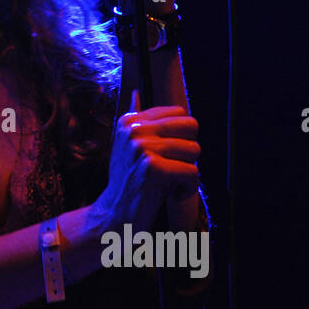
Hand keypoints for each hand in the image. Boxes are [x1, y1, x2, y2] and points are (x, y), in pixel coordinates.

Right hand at [84, 88, 199, 238]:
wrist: (113, 216)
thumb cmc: (128, 182)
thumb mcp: (127, 146)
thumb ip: (138, 122)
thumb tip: (136, 93)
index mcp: (130, 120)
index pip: (180, 114)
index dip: (181, 138)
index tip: (165, 157)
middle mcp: (134, 129)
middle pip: (191, 127)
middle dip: (188, 151)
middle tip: (171, 169)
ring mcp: (142, 147)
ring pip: (194, 151)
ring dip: (187, 173)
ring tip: (168, 183)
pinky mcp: (152, 168)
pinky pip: (192, 172)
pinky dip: (187, 189)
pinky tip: (170, 195)